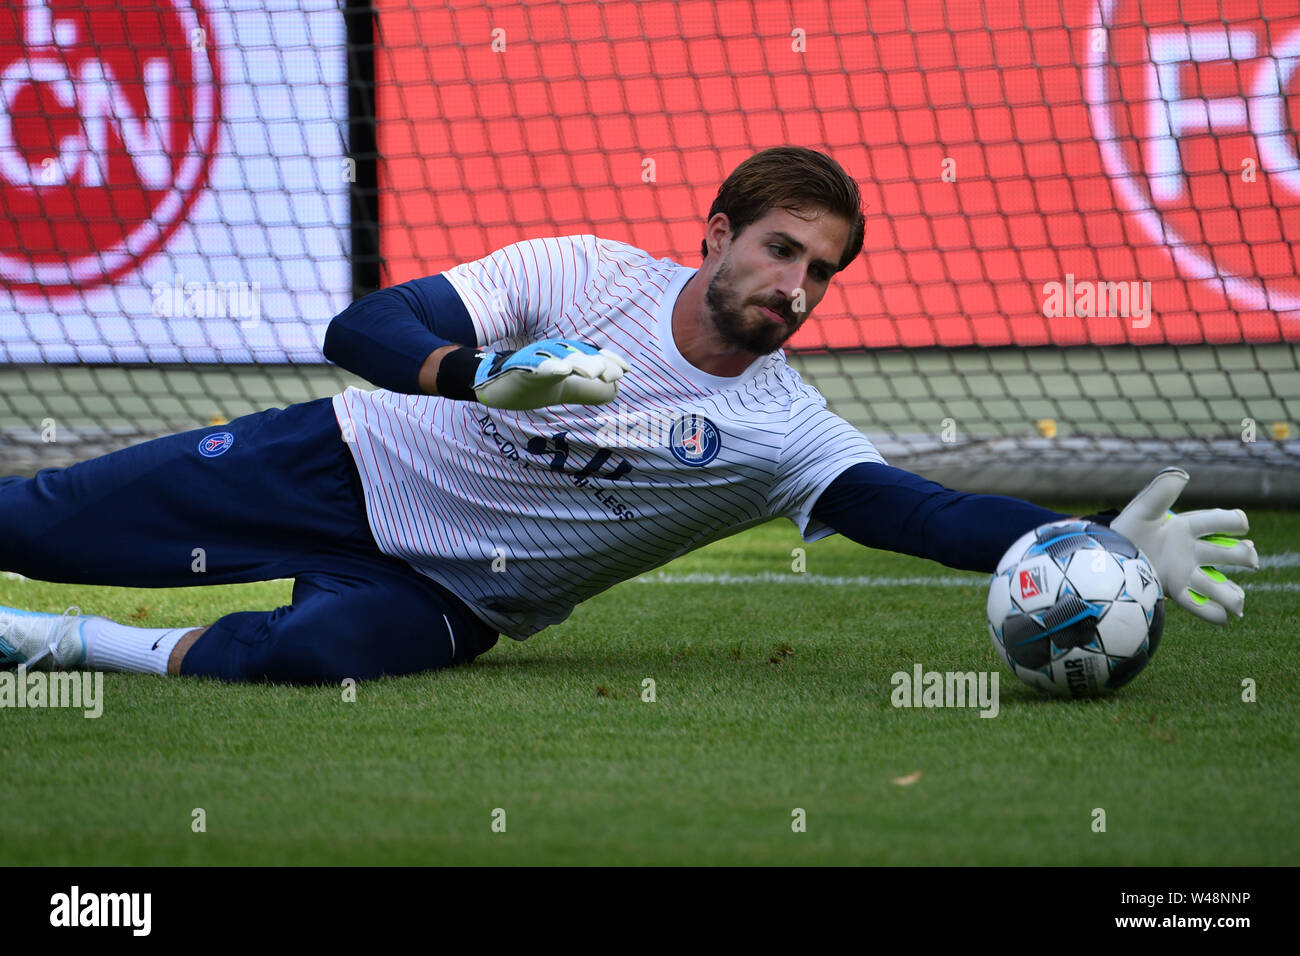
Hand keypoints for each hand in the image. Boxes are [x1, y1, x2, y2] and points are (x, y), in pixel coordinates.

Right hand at [473, 339, 630, 410]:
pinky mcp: (519, 367)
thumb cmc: (528, 384)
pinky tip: (562, 371)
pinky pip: (535, 366)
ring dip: (579, 362)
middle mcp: (552, 354)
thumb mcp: (564, 389)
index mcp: (564, 357)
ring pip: (560, 357)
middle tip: (615, 373)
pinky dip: (549, 366)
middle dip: (597, 362)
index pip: (590, 356)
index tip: (625, 370)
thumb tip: (614, 391)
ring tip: (595, 372)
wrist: (490, 385)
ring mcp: (535, 359)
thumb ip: (588, 391)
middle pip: (578, 354)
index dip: (608, 360)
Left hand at [1110, 468, 1258, 624]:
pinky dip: (1215, 614)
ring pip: (1219, 585)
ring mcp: (1187, 573)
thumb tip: (1182, 474)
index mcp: (1187, 528)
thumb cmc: (1125, 532)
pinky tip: (1224, 617)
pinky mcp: (1176, 592)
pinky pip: (1201, 607)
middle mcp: (1193, 551)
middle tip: (1249, 557)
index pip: (1219, 522)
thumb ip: (1161, 492)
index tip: (1240, 524)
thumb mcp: (1142, 510)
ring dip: (1233, 594)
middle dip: (1243, 556)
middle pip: (1229, 553)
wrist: (1104, 559)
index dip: (1233, 521)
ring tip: (1238, 601)